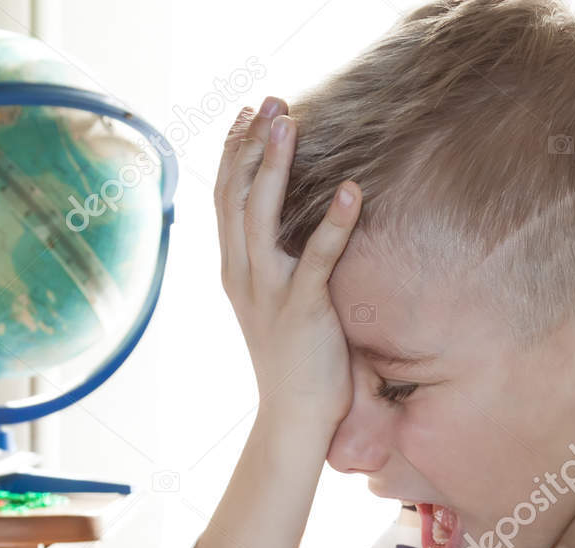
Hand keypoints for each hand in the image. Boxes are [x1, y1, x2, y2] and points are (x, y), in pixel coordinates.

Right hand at [217, 96, 361, 438]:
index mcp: (234, 271)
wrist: (293, 420)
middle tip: (271, 101)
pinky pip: (318, 259)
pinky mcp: (302, 311)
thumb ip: (276, 268)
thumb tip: (293, 236)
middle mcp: (242, 275)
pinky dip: (334, 223)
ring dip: (274, 165)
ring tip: (290, 123)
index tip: (248, 114)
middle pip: (235, 196)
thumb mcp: (275, 306)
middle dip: (250, 144)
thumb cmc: (296, 363)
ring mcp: (268, 292)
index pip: (223, 199)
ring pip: (261, 216)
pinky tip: (351, 191)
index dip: (233, 153)